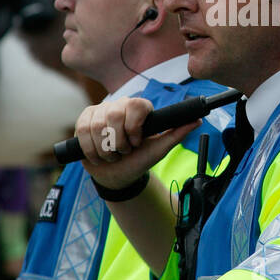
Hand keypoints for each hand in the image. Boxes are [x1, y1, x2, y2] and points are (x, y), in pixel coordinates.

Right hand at [72, 97, 194, 190]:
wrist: (118, 175)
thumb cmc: (140, 159)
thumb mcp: (160, 148)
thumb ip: (177, 133)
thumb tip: (197, 120)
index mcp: (138, 108)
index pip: (136, 105)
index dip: (134, 127)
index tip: (136, 143)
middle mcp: (119, 105)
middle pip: (113, 115)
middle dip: (119, 141)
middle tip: (124, 151)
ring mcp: (99, 111)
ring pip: (96, 126)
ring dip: (105, 149)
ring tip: (112, 155)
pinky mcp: (83, 120)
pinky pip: (82, 131)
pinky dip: (91, 149)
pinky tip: (98, 155)